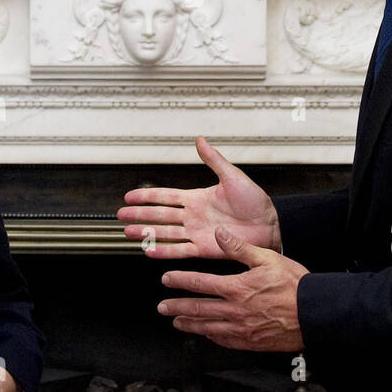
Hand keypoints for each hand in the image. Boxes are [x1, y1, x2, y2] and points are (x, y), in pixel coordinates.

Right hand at [117, 136, 280, 259]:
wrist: (271, 224)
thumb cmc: (256, 201)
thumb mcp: (232, 176)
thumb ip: (213, 160)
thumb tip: (199, 139)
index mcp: (197, 198)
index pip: (165, 197)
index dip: (147, 197)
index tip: (129, 197)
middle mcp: (193, 216)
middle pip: (159, 216)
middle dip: (139, 216)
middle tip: (120, 217)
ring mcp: (197, 233)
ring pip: (165, 233)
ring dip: (146, 234)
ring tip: (128, 233)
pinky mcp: (204, 248)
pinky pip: (180, 251)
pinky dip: (164, 252)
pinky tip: (149, 251)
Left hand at [157, 226, 308, 350]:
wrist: (314, 313)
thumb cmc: (294, 285)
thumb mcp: (267, 258)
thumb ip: (239, 247)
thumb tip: (219, 234)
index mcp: (236, 288)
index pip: (200, 283)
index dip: (180, 281)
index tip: (167, 279)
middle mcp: (235, 310)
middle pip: (198, 309)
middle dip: (177, 307)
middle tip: (162, 307)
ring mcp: (242, 329)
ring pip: (208, 327)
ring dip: (189, 325)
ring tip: (177, 323)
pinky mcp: (251, 342)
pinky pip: (225, 341)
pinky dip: (211, 337)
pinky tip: (207, 334)